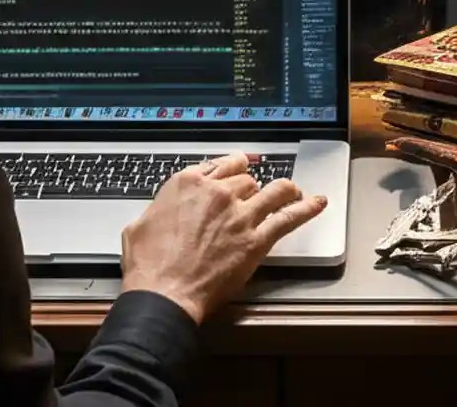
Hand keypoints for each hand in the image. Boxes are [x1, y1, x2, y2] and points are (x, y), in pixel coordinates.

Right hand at [119, 152, 326, 324]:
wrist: (165, 292)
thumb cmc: (149, 264)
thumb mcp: (139, 224)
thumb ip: (157, 209)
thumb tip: (162, 212)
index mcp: (186, 183)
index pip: (219, 165)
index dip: (233, 167)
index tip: (240, 167)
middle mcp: (216, 193)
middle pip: (246, 179)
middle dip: (252, 186)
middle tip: (257, 194)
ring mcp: (240, 214)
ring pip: (273, 190)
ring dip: (285, 189)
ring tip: (293, 191)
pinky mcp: (257, 239)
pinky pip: (289, 217)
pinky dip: (306, 209)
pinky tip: (317, 203)